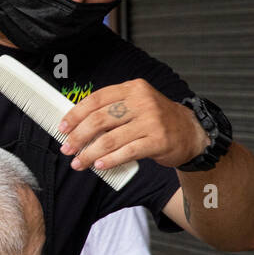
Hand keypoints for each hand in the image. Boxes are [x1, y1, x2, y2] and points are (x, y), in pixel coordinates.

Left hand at [58, 79, 207, 171]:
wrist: (191, 131)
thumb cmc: (156, 119)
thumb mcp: (136, 104)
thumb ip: (111, 110)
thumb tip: (77, 125)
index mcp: (132, 88)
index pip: (96, 99)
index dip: (75, 114)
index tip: (62, 128)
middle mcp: (142, 102)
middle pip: (100, 119)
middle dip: (78, 136)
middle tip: (67, 148)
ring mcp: (151, 121)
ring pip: (110, 139)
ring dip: (90, 153)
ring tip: (78, 162)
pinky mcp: (158, 141)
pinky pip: (127, 152)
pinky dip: (110, 160)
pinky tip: (99, 166)